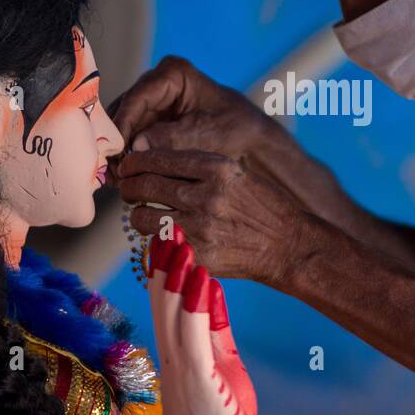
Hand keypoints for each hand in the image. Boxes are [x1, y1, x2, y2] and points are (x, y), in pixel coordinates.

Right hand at [110, 55, 272, 161]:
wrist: (254, 145)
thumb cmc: (238, 132)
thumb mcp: (205, 135)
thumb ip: (170, 139)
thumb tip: (135, 146)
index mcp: (173, 73)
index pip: (137, 98)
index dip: (122, 126)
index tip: (116, 151)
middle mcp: (157, 83)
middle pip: (124, 111)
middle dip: (116, 141)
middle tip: (110, 170)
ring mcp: (153, 103)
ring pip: (123, 126)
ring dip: (118, 152)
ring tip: (113, 179)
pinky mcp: (152, 123)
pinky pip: (131, 138)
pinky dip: (127, 156)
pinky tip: (121, 177)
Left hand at [119, 147, 303, 284]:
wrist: (286, 245)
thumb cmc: (260, 205)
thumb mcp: (235, 173)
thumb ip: (197, 167)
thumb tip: (151, 163)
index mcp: (216, 169)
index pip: (158, 159)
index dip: (136, 162)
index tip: (129, 165)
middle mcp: (205, 196)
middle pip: (145, 185)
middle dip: (129, 186)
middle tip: (127, 187)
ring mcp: (199, 228)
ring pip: (142, 217)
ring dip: (138, 214)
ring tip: (145, 212)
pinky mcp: (196, 255)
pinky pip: (158, 244)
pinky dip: (157, 237)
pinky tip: (166, 233)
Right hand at [148, 229, 255, 414]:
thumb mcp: (221, 363)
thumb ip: (215, 330)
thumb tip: (212, 289)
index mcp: (180, 350)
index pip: (171, 301)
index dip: (168, 269)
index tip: (169, 236)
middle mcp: (176, 353)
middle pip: (167, 299)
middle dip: (167, 262)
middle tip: (166, 225)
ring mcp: (185, 364)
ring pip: (177, 311)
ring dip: (180, 275)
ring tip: (181, 242)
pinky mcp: (199, 377)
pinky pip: (196, 334)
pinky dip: (198, 305)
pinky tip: (202, 279)